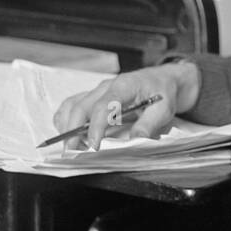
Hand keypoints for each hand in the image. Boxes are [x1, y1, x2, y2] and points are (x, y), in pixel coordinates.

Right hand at [53, 62, 200, 147]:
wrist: (163, 79)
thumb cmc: (163, 92)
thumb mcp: (164, 109)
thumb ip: (149, 124)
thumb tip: (135, 140)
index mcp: (124, 86)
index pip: (103, 106)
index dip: (96, 127)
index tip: (94, 146)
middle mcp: (107, 87)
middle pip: (81, 106)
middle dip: (72, 129)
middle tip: (72, 151)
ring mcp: (98, 91)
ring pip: (73, 104)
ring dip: (66, 125)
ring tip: (69, 145)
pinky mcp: (95, 97)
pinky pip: (73, 105)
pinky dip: (66, 119)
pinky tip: (69, 134)